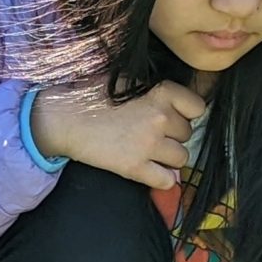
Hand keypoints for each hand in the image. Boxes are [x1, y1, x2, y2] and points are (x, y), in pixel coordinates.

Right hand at [30, 78, 204, 189]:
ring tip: (149, 151)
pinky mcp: (135, 167)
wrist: (64, 116)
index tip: (172, 115)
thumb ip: (157, 91)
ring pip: (181, 158)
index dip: (186, 113)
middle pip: (187, 134)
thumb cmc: (93, 94)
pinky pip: (166, 181)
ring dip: (169, 157)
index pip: (197, 108)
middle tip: (151, 133)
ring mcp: (149, 144)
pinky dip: (161, 179)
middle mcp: (160, 118)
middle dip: (173, 135)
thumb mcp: (130, 80)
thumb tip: (178, 108)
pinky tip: (150, 170)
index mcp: (161, 92)